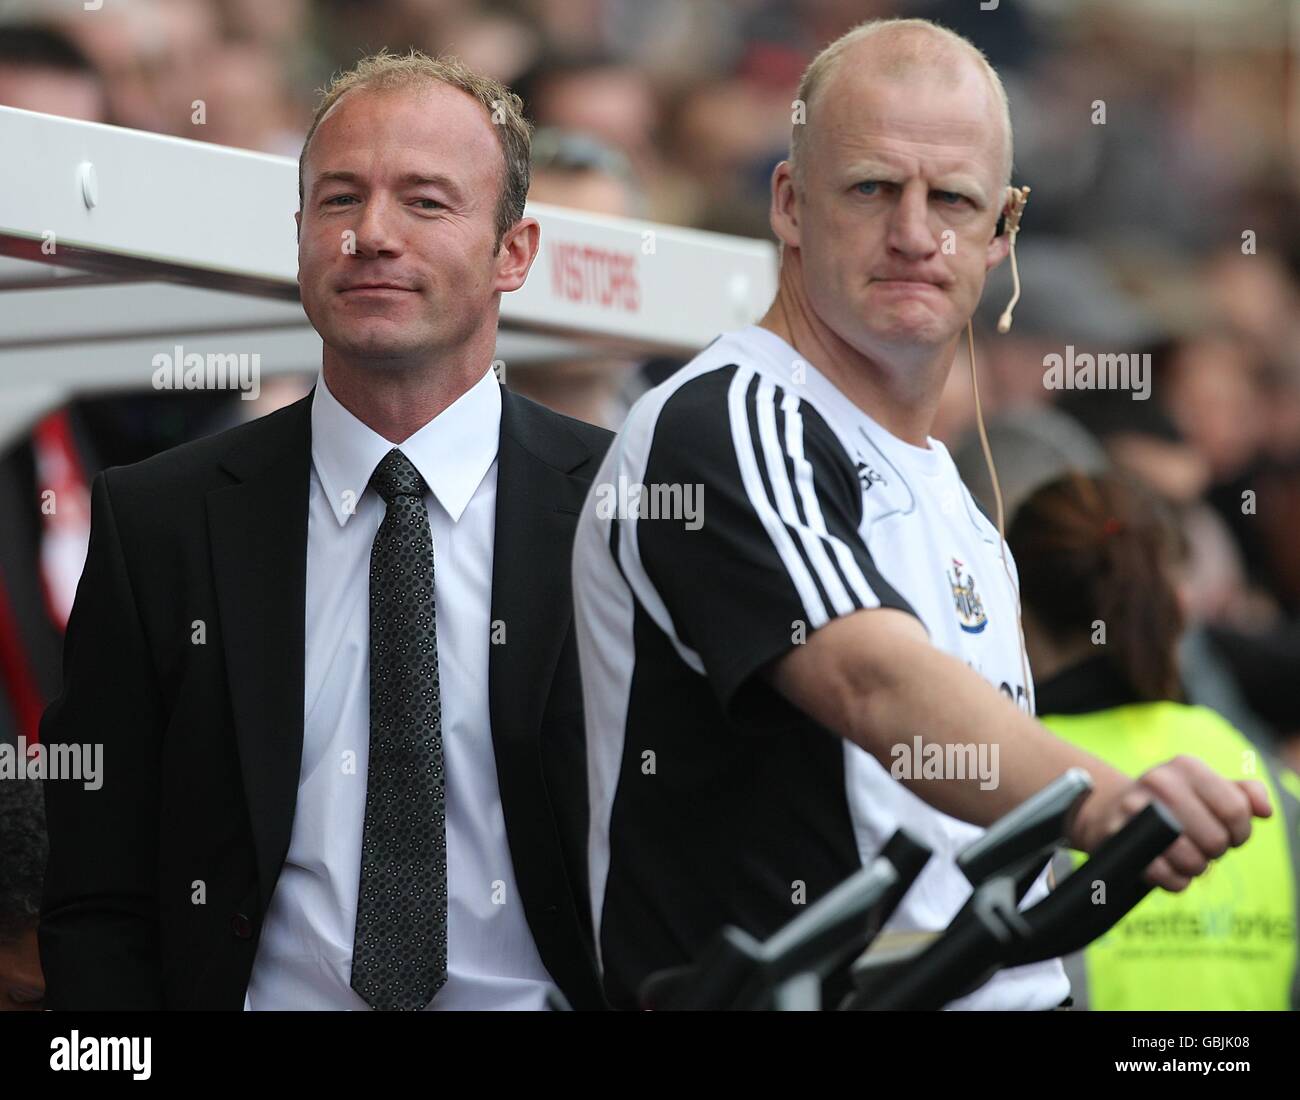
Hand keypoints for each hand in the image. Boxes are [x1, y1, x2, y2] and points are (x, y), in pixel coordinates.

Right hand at [1068, 755, 1271, 890]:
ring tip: (1186, 858)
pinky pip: (1164, 875)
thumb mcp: (1204, 788)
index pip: (1236, 809)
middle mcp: (1159, 781)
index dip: (1241, 832)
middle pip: (1216, 838)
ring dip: (1195, 869)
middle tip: (1204, 847)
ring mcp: (1135, 809)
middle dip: (1216, 852)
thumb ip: (1243, 794)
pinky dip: (1174, 881)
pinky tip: (1168, 869)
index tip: (1230, 836)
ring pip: (1192, 860)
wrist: (1108, 810)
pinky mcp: (1118, 838)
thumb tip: (1264, 811)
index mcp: (1186, 767)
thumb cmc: (1170, 804)